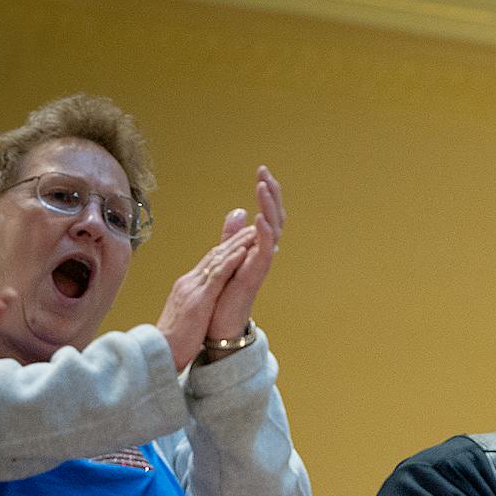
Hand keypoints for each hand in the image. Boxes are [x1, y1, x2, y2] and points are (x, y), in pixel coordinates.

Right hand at [156, 227, 255, 370]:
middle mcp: (189, 282)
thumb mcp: (187, 318)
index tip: (244, 237)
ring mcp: (192, 290)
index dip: (228, 248)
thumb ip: (196, 306)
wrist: (158, 355)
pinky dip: (231, 262)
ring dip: (237, 244)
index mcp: (187, 287)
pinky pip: (217, 277)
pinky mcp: (198, 300)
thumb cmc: (173, 342)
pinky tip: (244, 252)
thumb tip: (203, 303)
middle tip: (255, 225)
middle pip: (215, 255)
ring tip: (255, 231)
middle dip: (235, 239)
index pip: (210, 262)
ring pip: (217, 260)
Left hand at [205, 165, 283, 341]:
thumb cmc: (224, 295)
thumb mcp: (227, 256)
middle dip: (271, 194)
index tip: (262, 170)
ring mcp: (260, 264)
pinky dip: (264, 234)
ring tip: (262, 187)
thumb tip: (240, 211)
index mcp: (256, 247)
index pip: (267, 213)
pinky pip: (264, 252)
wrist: (220, 326)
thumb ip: (233, 235)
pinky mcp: (255, 276)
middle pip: (275, 217)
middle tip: (264, 172)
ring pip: (273, 230)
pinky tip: (259, 218)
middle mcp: (262, 253)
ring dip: (268, 207)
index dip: (267, 193)